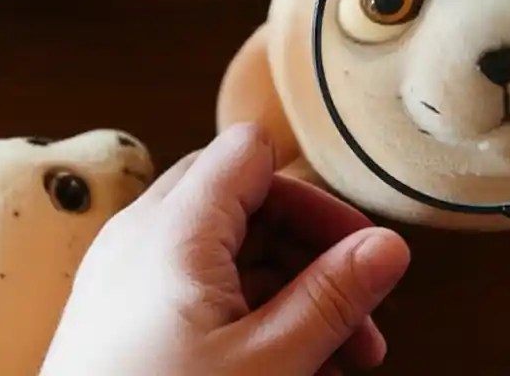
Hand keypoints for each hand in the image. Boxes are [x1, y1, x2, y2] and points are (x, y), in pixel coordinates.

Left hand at [41, 124, 410, 375]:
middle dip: (311, 253)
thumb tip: (389, 246)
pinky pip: (197, 292)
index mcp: (172, 231)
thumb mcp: (269, 365)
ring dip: (290, 293)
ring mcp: (125, 278)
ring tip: (339, 358)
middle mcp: (140, 239)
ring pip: (227, 254)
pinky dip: (250, 316)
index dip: (313, 198)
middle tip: (360, 308)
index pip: (253, 154)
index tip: (358, 252)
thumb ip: (332, 298)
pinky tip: (292, 367)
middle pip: (245, 204)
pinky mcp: (120, 319)